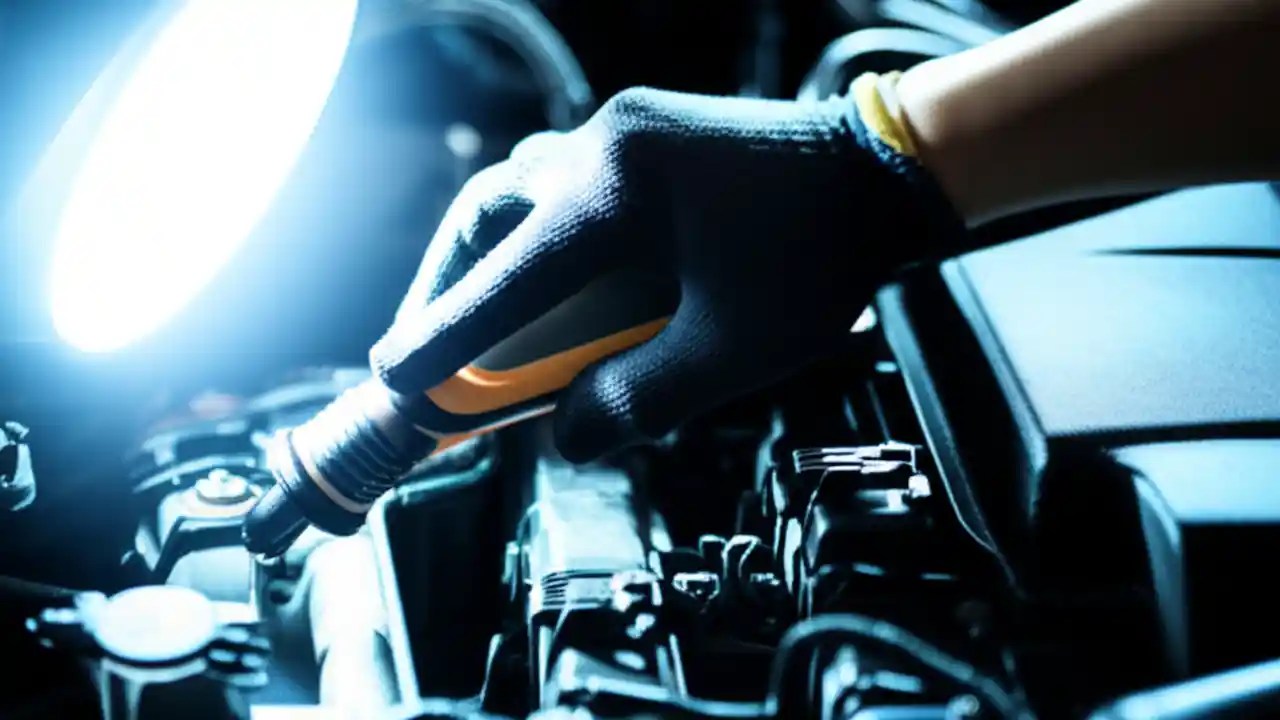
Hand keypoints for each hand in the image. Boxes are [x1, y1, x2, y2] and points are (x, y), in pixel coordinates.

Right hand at [371, 82, 959, 461]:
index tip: (395, 376)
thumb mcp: (732, 351)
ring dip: (487, 258)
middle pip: (488, 215)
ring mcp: (625, 128)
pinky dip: (534, 238)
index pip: (509, 276)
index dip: (447, 334)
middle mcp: (607, 144)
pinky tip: (543, 278)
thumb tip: (565, 434)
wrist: (887, 174)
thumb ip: (637, 398)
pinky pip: (560, 183)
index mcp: (621, 192)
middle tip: (425, 349)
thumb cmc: (821, 259)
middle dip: (446, 285)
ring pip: (519, 192)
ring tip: (476, 320)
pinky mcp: (646, 132)